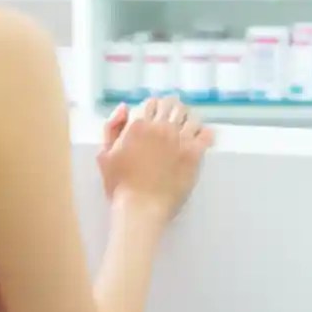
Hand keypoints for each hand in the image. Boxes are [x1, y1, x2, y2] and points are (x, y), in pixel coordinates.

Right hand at [95, 97, 213, 221]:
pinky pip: (206, 133)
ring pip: (190, 115)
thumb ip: (112, 127)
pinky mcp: (194, 153)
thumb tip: (125, 107)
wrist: (141, 209)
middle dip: (170, 110)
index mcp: (138, 125)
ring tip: (184, 130)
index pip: (151, 102)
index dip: (152, 109)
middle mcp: (161, 127)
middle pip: (172, 104)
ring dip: (187, 120)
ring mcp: (179, 139)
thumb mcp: (105, 154)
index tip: (154, 117)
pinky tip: (198, 141)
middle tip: (171, 121)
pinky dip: (204, 134)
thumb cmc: (120, 186)